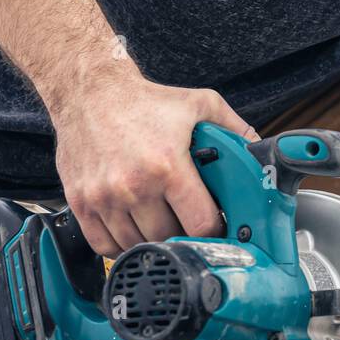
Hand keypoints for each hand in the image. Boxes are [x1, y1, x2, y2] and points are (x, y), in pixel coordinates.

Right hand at [50, 74, 257, 256]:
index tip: (214, 226)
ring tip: (160, 223)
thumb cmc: (144, 101)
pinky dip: (120, 246)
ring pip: (136, 246)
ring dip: (152, 241)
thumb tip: (259, 148)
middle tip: (186, 222)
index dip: (213, 230)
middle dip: (182, 234)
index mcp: (167, 165)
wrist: (89, 92)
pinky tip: (132, 230)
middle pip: (168, 238)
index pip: (200, 224)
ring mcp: (104, 198)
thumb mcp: (198, 104)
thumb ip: (233, 127)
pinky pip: (103, 246)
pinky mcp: (80, 203)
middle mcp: (134, 186)